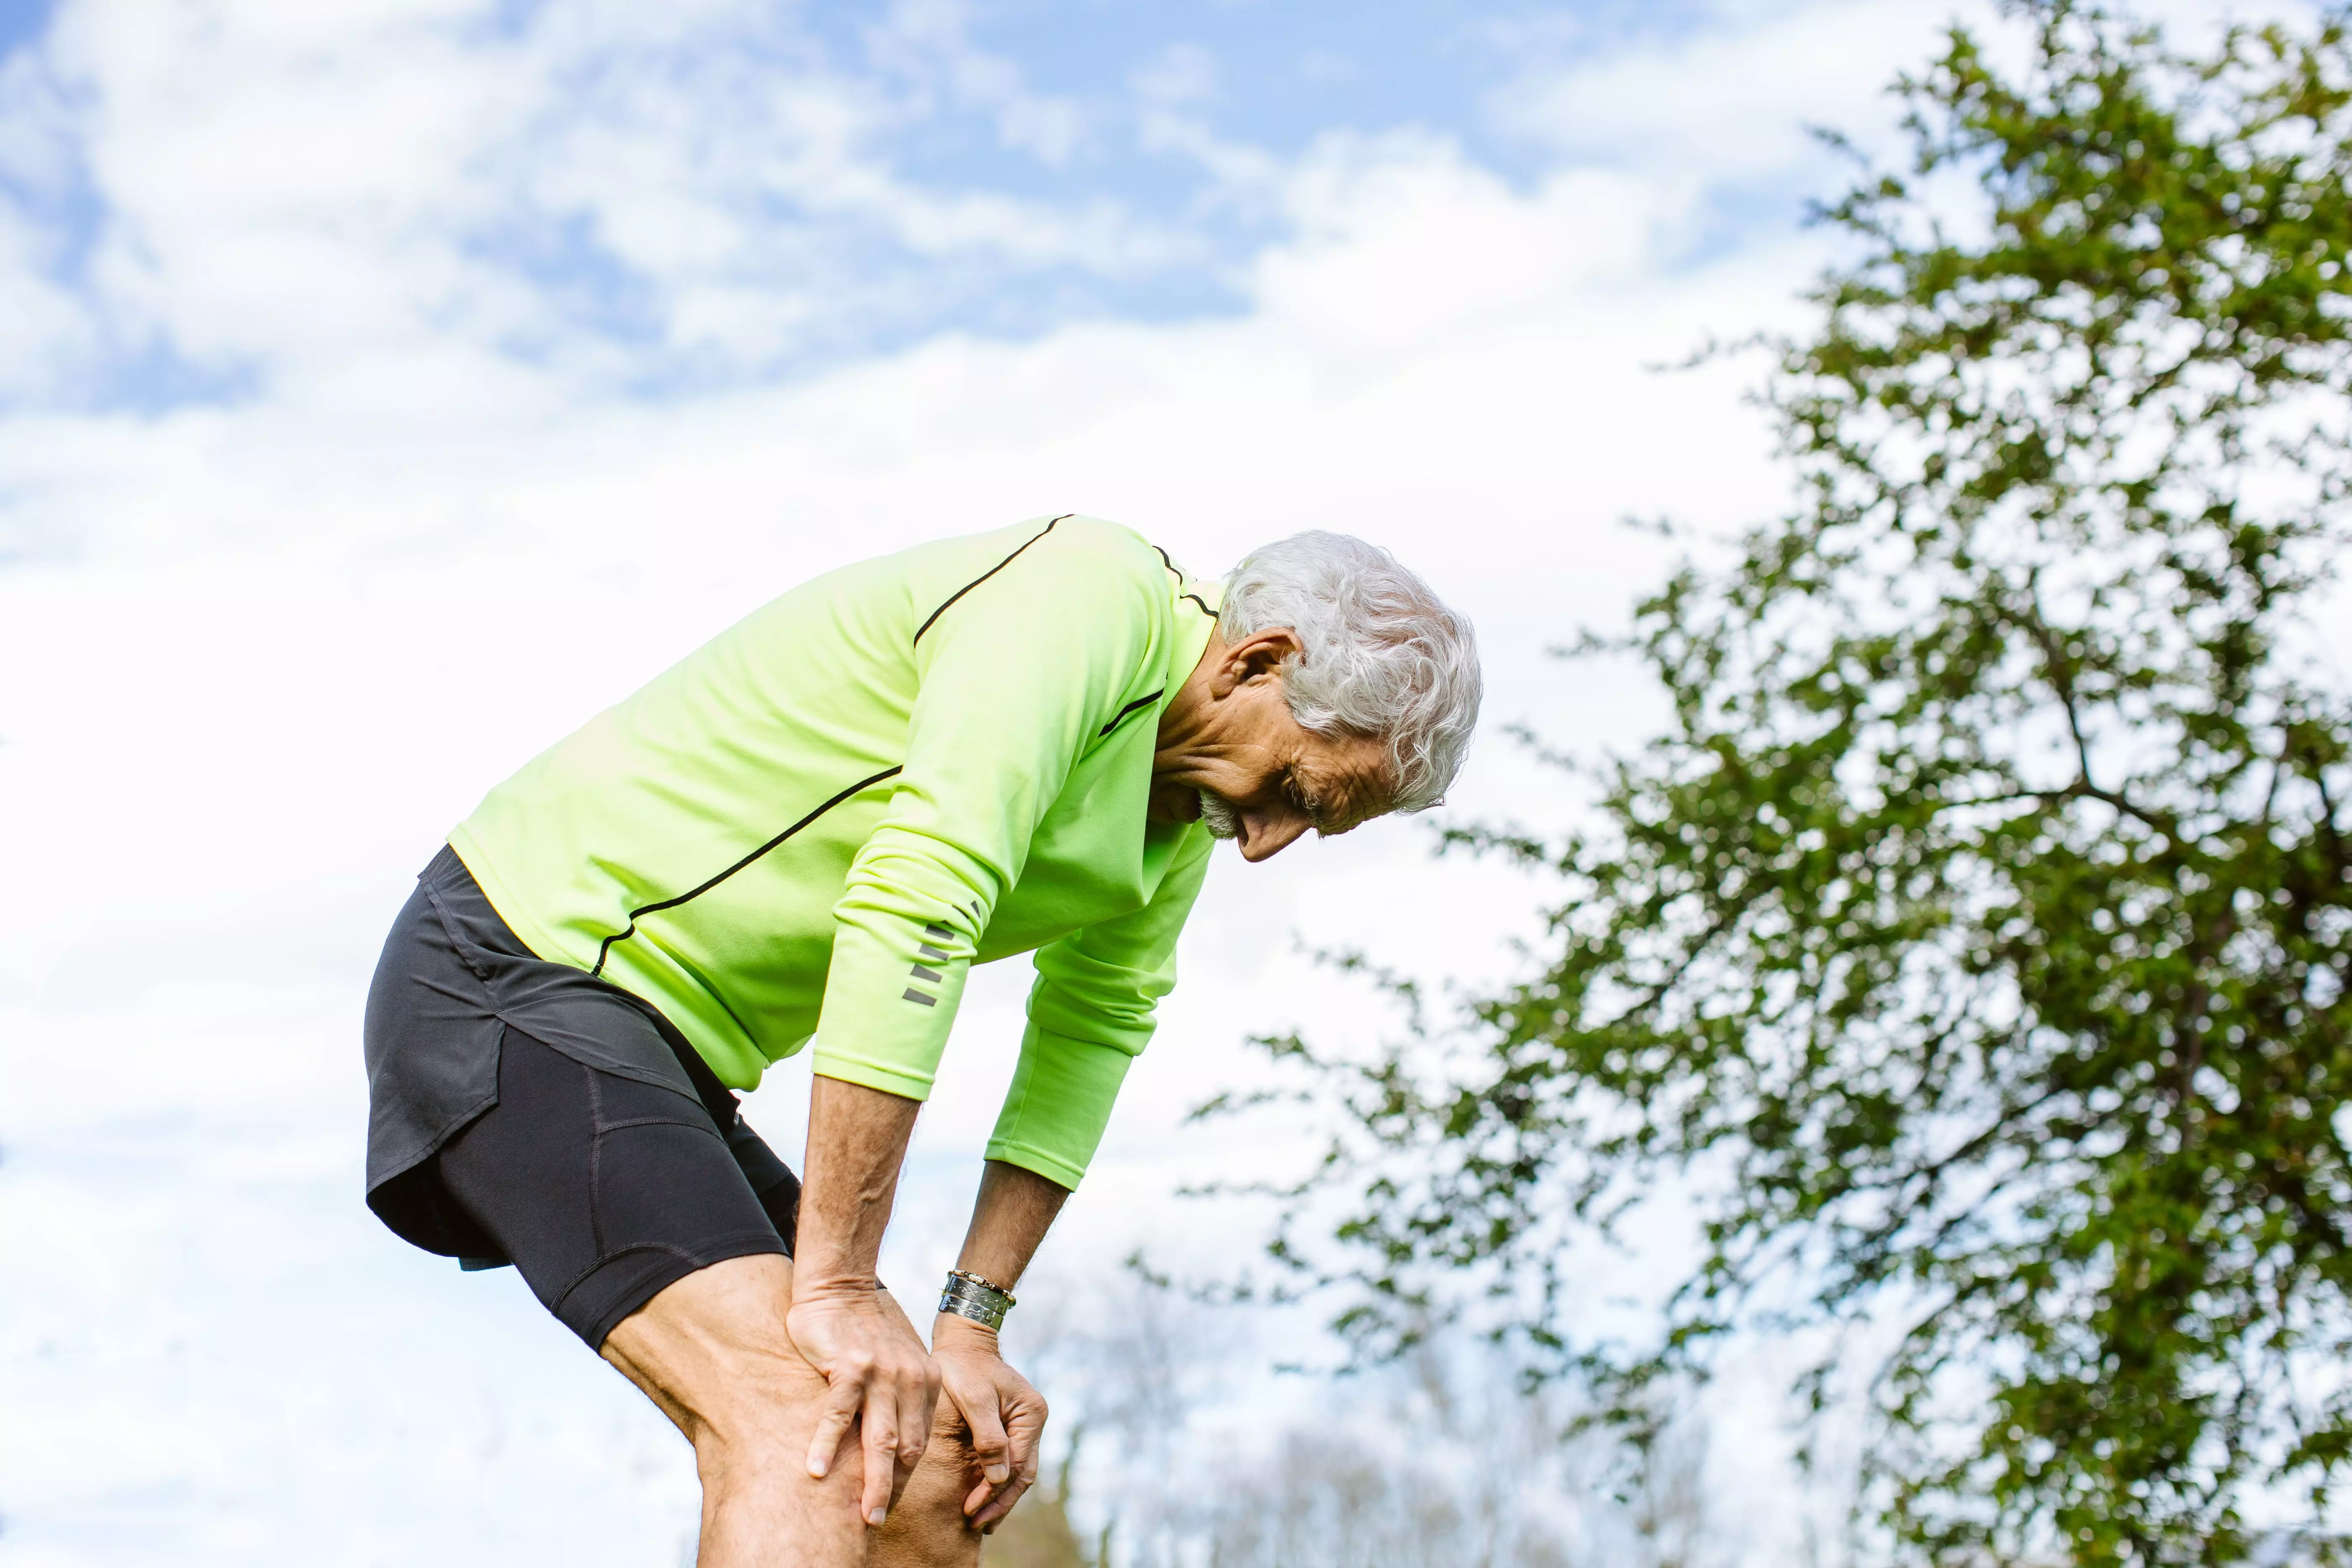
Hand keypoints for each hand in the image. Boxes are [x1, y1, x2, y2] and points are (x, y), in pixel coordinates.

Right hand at [786, 1282, 940, 1526]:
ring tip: (863, 1512)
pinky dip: (825, 1444)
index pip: (920, 1441)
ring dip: (871, 1480)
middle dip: (893, 1488)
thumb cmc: (864, 1332)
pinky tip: (814, 1471)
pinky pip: (838, 1414)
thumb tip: (893, 1446)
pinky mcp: (851, 1366)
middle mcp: (910, 1379)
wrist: (840, 1288)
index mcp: (925, 1382)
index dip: (905, 1477)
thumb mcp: (897, 1363)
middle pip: (906, 1448)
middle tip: (877, 1519)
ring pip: (879, 1439)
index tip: (891, 1503)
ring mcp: (881, 1374)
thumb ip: (900, 1398)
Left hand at [932, 1314, 1047, 1531]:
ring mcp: (1022, 1425)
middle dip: (1000, 1501)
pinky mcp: (1008, 1427)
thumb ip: (988, 1438)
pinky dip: (995, 1482)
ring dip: (999, 1497)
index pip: (1016, 1464)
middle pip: (1022, 1473)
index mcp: (1030, 1414)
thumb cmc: (964, 1366)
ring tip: (982, 1522)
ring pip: (1017, 1471)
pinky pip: (1007, 1461)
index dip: (994, 1491)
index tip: (971, 1510)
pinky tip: (983, 1499)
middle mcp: (1032, 1421)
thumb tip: (998, 1478)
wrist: (961, 1341)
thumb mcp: (974, 1400)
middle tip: (978, 1525)